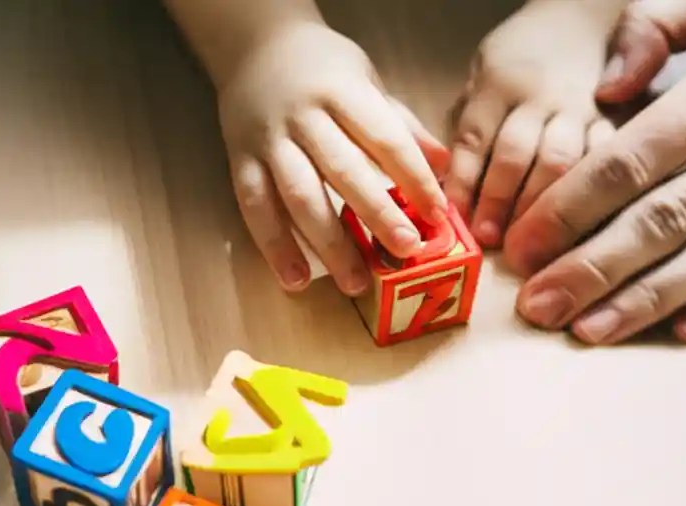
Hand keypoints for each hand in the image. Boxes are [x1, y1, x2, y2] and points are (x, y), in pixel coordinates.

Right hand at [216, 21, 450, 295]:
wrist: (253, 44)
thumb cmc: (322, 69)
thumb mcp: (367, 82)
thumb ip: (401, 125)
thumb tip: (445, 165)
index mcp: (342, 91)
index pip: (384, 136)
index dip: (412, 176)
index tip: (437, 213)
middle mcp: (304, 115)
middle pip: (343, 170)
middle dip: (377, 213)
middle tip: (406, 249)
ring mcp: (269, 140)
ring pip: (299, 195)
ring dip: (329, 243)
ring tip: (355, 282)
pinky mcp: (241, 160)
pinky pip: (256, 207)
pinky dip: (274, 246)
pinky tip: (293, 279)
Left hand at [446, 0, 624, 247]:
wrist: (583, 21)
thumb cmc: (521, 60)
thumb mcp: (482, 73)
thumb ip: (470, 120)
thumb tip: (445, 178)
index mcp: (498, 85)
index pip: (474, 138)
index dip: (463, 181)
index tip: (453, 217)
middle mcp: (538, 99)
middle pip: (516, 155)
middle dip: (499, 201)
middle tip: (488, 239)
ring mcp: (578, 112)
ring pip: (559, 163)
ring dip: (540, 206)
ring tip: (528, 242)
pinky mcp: (610, 124)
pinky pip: (602, 161)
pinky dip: (590, 195)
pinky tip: (577, 226)